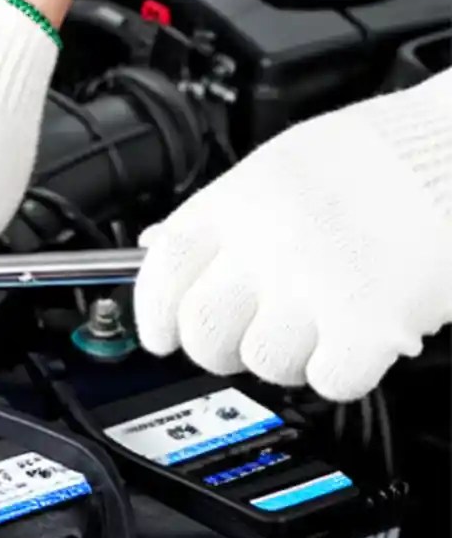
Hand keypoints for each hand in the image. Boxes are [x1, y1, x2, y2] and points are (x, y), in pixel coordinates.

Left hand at [135, 69, 451, 400]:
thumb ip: (220, 212)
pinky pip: (329, 381)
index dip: (153, 312)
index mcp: (238, 201)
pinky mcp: (368, 323)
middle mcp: (266, 243)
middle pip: (203, 330)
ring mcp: (314, 285)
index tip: (159, 335)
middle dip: (217, 347)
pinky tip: (360, 337)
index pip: (162, 270)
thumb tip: (156, 244)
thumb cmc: (384, 156)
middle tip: (244, 338)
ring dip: (290, 356)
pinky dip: (344, 371)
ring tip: (322, 321)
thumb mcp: (280, 165)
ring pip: (263, 363)